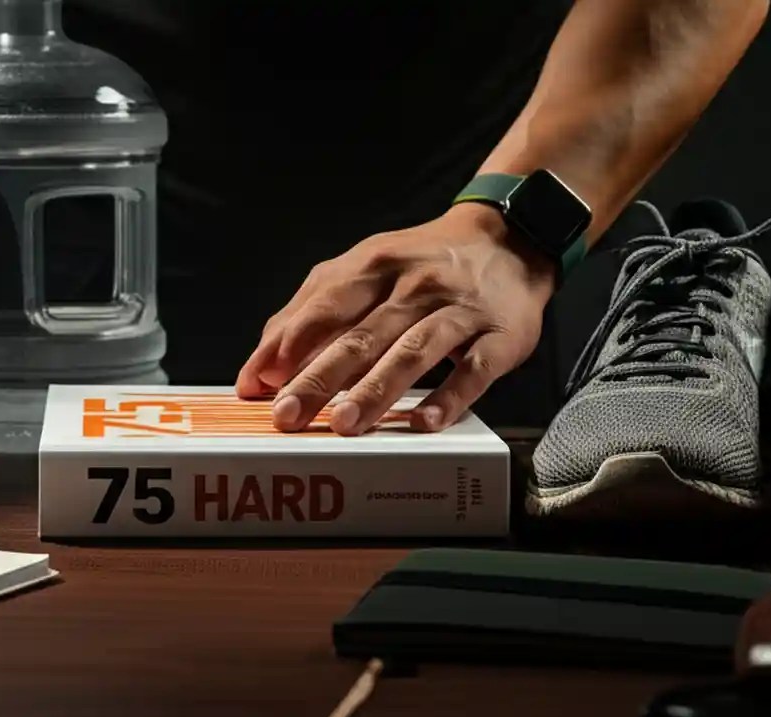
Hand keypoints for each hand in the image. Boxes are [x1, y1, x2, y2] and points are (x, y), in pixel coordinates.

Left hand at [235, 203, 555, 434]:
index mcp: (374, 266)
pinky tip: (425, 422)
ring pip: (412, 351)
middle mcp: (414, 285)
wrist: (510, 238)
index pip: (325, 306)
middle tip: (288, 415)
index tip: (259, 383)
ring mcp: (458, 310)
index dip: (290, 345)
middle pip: (361, 335)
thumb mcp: (365, 268)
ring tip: (344, 423)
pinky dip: (450, 397)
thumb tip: (261, 366)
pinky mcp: (500, 336)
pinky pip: (473, 370)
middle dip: (320, 378)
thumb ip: (312, 310)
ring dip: (376, 389)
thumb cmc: (422, 264)